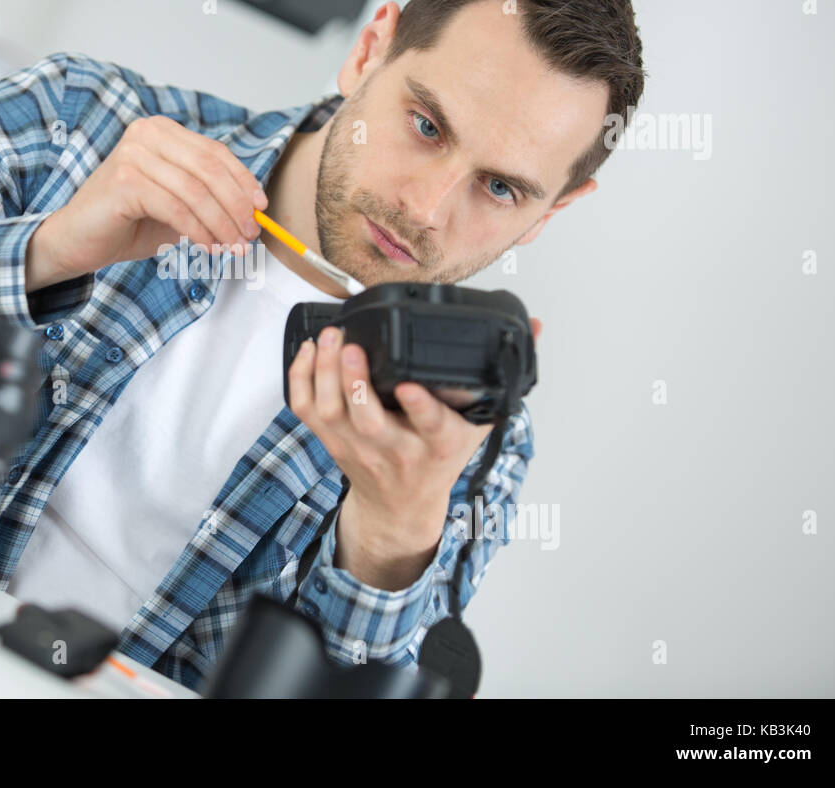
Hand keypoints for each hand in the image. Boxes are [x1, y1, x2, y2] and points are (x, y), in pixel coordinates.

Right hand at [28, 115, 267, 282]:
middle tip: (250, 234)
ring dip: (221, 223)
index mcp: (161, 131)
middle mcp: (146, 134)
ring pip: (196, 191)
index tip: (261, 207)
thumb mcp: (174, 204)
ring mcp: (133, 154)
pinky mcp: (125, 181)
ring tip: (233, 247)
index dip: (243, 180)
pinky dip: (198, 231)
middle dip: (236, 205)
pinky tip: (208, 247)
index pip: (215, 152)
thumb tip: (251, 211)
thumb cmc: (123, 223)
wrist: (74, 240)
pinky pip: (176, 208)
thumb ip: (206, 198)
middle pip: (209, 168)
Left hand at [287, 317, 541, 586]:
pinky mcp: (331, 441)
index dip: (419, 406)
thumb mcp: (480, 424)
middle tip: (350, 346)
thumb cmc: (438, 459)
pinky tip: (308, 352)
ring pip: (330, 412)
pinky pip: (304, 412)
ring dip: (324, 373)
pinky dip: (300, 380)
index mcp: (438, 443)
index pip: (430, 425)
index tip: (409, 385)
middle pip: (366, 418)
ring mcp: (358, 447)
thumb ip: (502, 376)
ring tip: (329, 338)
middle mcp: (395, 448)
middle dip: (354, 381)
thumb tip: (534, 328)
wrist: (401, 506)